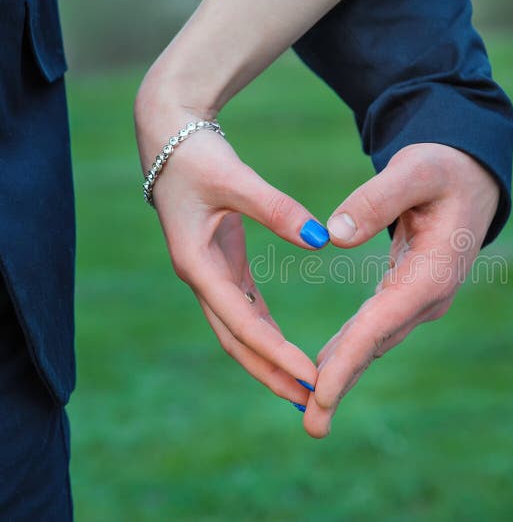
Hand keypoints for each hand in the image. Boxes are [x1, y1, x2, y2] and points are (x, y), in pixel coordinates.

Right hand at [134, 107, 326, 407]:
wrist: (168, 137)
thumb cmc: (196, 156)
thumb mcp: (235, 178)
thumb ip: (276, 208)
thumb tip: (320, 240)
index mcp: (197, 266)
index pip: (242, 323)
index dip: (276, 353)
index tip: (309, 375)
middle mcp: (201, 279)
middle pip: (237, 341)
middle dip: (271, 373)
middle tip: (310, 400)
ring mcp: (210, 276)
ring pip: (240, 331)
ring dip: (268, 360)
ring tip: (302, 386)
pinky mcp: (221, 266)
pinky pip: (245, 310)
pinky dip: (265, 333)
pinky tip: (286, 350)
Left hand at [302, 143, 499, 437]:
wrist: (471, 176)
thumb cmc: (443, 168)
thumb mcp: (415, 171)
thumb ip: (377, 198)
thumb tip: (333, 234)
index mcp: (431, 272)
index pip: (380, 323)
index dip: (349, 359)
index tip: (320, 392)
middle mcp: (428, 296)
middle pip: (376, 345)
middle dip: (342, 385)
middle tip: (311, 425)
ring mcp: (421, 299)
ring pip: (374, 342)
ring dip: (343, 374)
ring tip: (311, 411)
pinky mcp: (410, 293)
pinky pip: (375, 329)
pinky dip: (350, 351)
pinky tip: (326, 369)